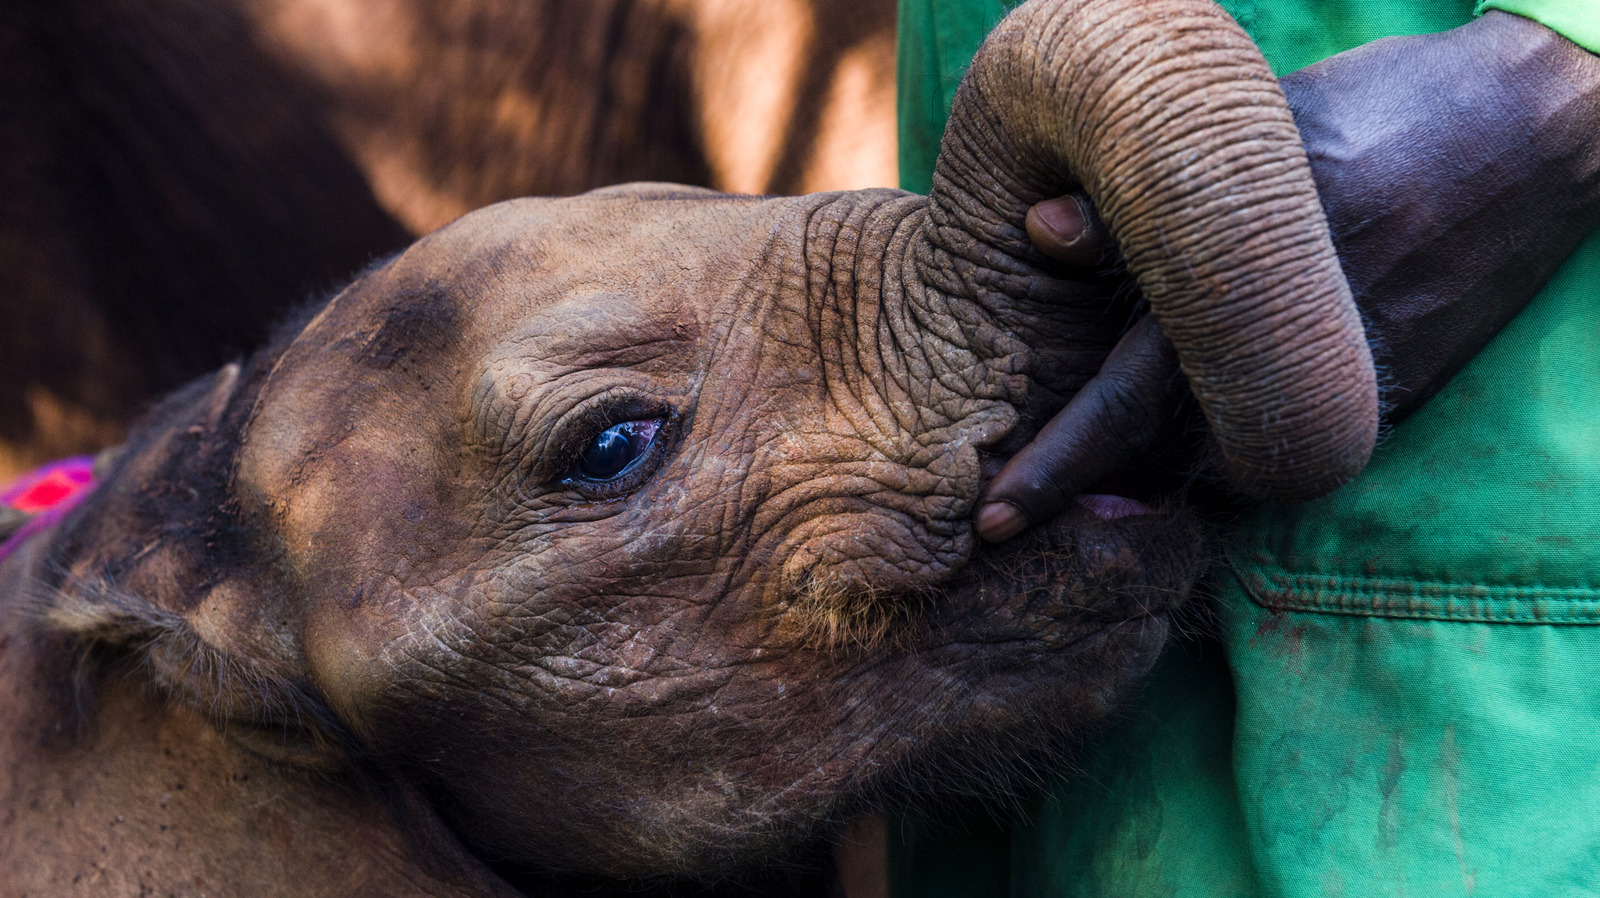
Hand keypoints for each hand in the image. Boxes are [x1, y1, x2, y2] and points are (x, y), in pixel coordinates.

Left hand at [978, 11, 1599, 541]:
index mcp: (1246, 309)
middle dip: (1077, 494)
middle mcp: (1290, 370)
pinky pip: (1282, 452)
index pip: (1125, 409)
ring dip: (1143, 483)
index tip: (989, 513)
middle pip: (1160, 455)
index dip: (1055, 468)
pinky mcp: (1384, 403)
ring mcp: (1340, 397)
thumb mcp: (1254, 146)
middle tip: (997, 529)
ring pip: (1217, 466)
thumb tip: (1039, 232)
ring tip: (1073, 503)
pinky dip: (1216, 461)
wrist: (1527, 140)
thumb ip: (1143, 208)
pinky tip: (1158, 466)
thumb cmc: (1370, 119)